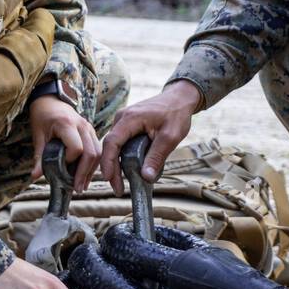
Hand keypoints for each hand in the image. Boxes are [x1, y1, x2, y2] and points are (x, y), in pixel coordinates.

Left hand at [29, 94, 99, 191]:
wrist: (50, 100)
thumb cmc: (42, 116)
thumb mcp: (38, 136)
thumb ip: (39, 157)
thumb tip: (35, 176)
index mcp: (67, 124)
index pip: (77, 148)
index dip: (70, 161)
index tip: (60, 167)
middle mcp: (82, 125)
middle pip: (92, 152)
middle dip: (85, 173)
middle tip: (77, 188)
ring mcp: (89, 127)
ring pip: (98, 152)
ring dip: (91, 170)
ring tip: (82, 185)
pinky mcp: (91, 131)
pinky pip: (97, 149)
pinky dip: (93, 163)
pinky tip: (85, 174)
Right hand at [99, 80, 201, 194]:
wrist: (179, 99)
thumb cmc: (176, 114)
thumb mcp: (170, 137)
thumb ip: (157, 156)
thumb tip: (146, 177)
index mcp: (130, 118)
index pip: (112, 142)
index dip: (108, 162)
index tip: (109, 179)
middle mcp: (122, 118)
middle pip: (110, 146)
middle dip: (111, 168)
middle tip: (118, 189)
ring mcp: (123, 121)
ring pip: (114, 146)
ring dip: (116, 164)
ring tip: (121, 184)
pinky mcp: (127, 125)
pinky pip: (120, 143)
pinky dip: (122, 157)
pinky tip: (126, 170)